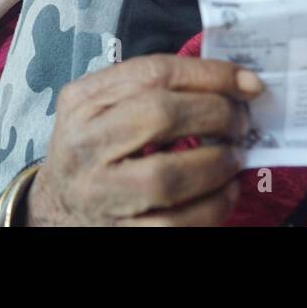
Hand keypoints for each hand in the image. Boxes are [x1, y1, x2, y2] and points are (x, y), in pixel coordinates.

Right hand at [26, 56, 260, 225]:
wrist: (58, 204)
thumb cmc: (95, 147)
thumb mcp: (103, 105)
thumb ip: (152, 87)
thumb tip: (235, 83)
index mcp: (83, 101)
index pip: (153, 74)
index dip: (210, 75)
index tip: (248, 82)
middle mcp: (85, 143)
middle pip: (160, 115)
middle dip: (216, 114)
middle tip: (240, 122)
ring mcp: (99, 193)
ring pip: (167, 176)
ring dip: (217, 163)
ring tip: (235, 156)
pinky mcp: (120, 233)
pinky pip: (174, 224)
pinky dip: (212, 206)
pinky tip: (226, 191)